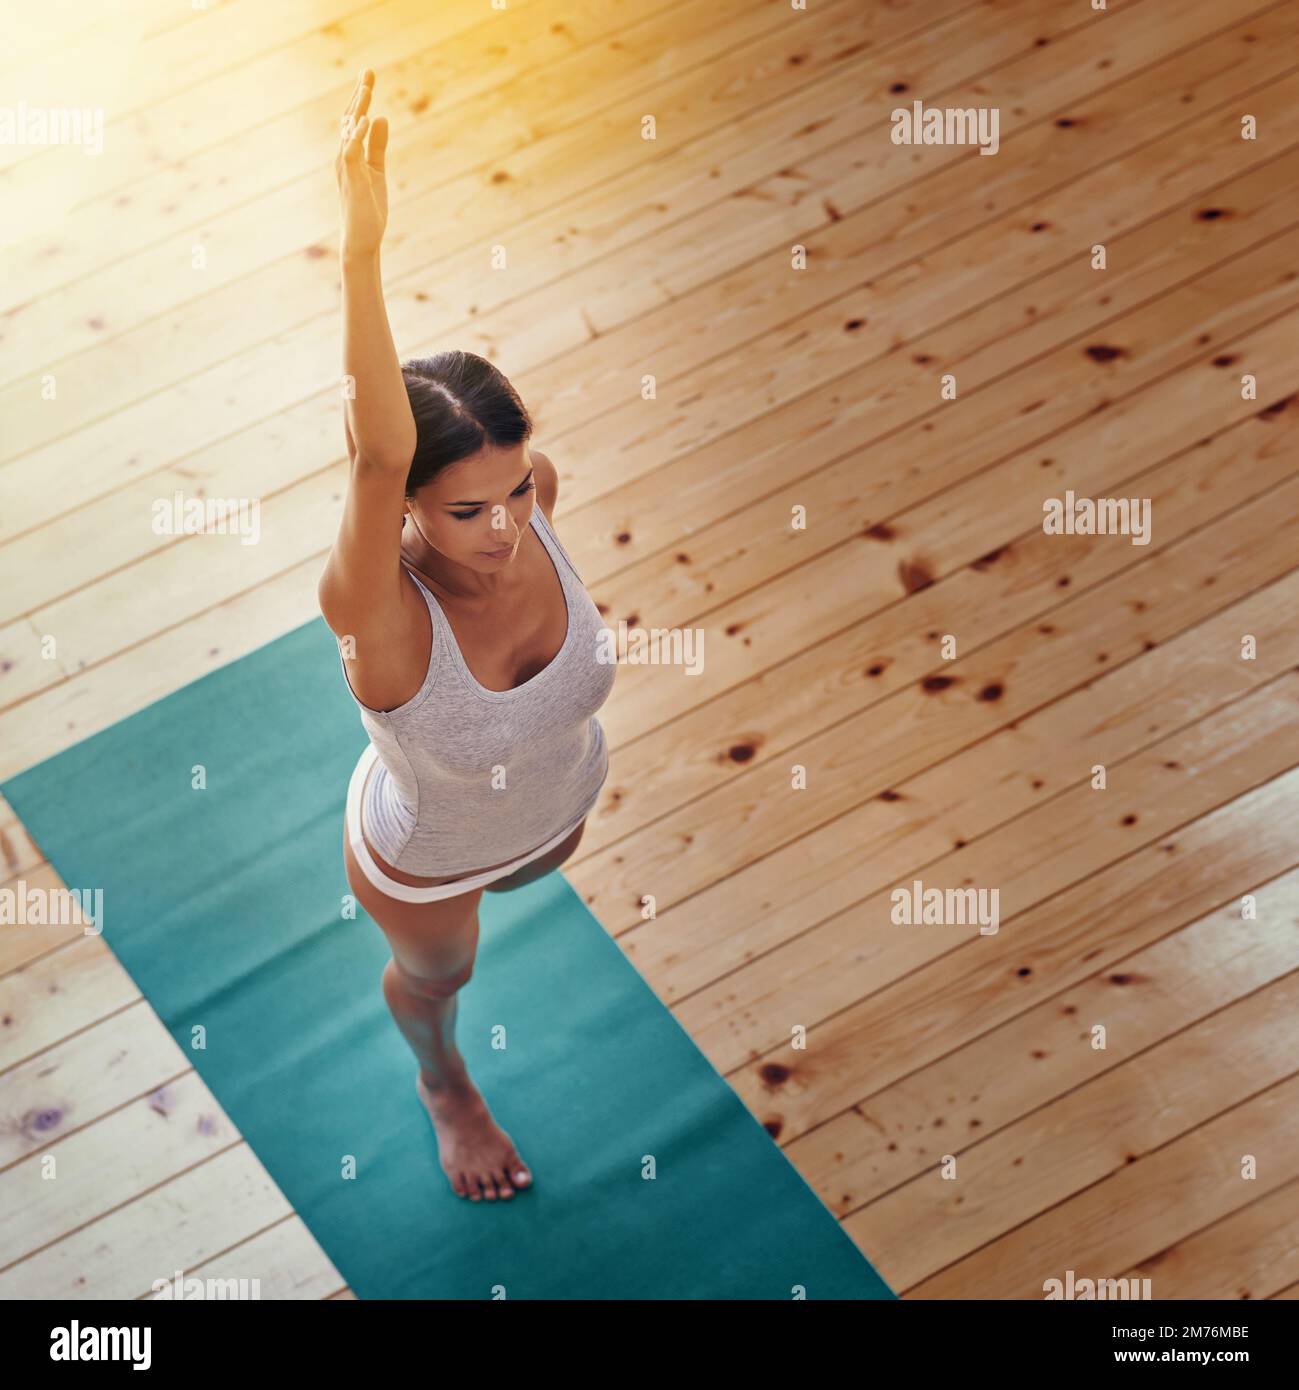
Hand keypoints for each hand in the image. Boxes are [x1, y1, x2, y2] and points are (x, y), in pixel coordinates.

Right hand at [336, 69, 387, 258]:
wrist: (361, 240)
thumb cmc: (367, 208)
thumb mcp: (377, 171)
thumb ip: (378, 145)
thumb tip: (382, 118)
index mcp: (351, 153)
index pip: (355, 119)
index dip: (362, 96)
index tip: (369, 75)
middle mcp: (344, 156)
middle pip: (351, 119)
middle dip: (360, 95)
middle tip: (369, 71)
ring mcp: (346, 168)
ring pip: (349, 132)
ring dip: (358, 110)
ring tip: (368, 90)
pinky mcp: (351, 181)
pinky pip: (352, 153)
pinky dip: (357, 136)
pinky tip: (365, 121)